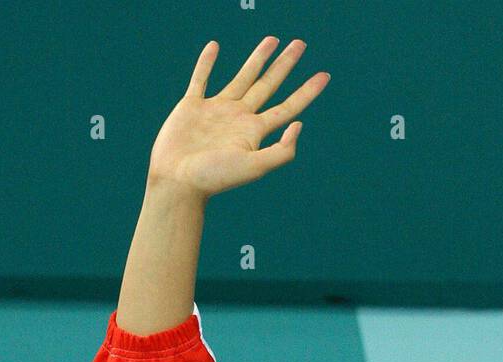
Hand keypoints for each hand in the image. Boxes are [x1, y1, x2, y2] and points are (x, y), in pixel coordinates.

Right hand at [147, 37, 330, 199]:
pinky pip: (201, 78)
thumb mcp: (255, 167)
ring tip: (272, 39)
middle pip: (269, 85)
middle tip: (300, 44)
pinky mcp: (192, 105)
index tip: (324, 75)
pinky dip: (207, 62)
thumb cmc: (215, 177)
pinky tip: (214, 47)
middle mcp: (239, 118)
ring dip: (257, 58)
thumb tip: (299, 124)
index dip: (307, 92)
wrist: (178, 180)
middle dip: (285, 65)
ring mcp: (216, 110)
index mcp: (255, 132)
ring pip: (242, 77)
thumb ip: (281, 151)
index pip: (288, 108)